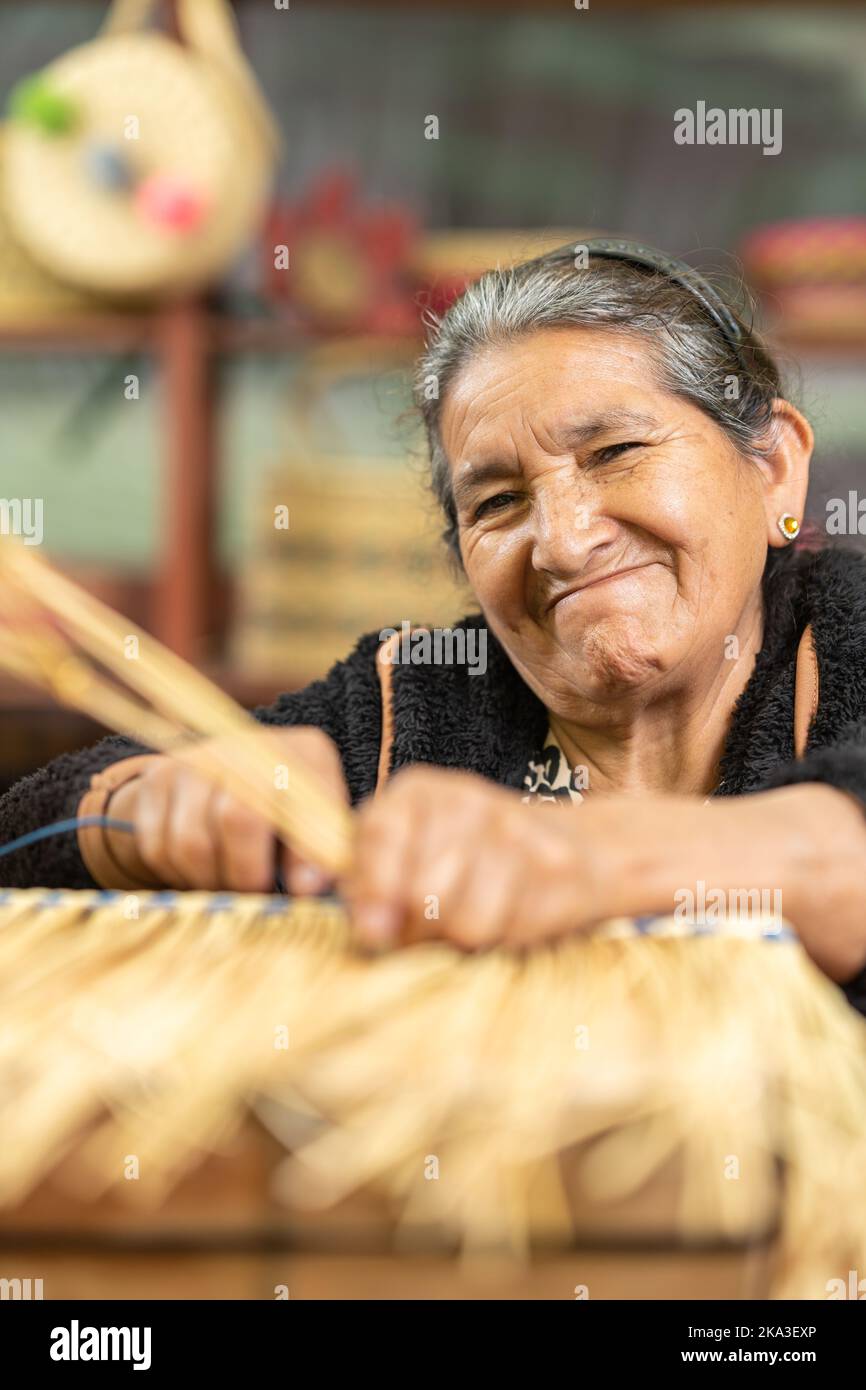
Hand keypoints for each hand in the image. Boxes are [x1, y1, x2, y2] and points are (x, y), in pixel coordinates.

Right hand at [105, 727, 348, 891]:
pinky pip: (156, 846)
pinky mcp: (157, 778)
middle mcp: (241, 747)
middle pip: (232, 821)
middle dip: (243, 877)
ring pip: (188, 843)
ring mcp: (194, 760)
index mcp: (296, 754)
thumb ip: (320, 854)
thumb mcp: (323, 824)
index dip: (283, 860)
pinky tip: (201, 873)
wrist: (243, 775)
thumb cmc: (295, 807)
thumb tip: (304, 887)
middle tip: (253, 896)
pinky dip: (176, 874)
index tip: (292, 892)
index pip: (284, 806)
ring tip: (229, 886)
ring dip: (207, 881)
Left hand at [343, 765, 608, 949]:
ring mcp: (510, 828)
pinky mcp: (550, 864)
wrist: (583, 848)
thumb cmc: (475, 865)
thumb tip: (370, 930)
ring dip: (462, 941)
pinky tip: (509, 918)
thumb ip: (373, 887)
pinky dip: (500, 940)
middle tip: (434, 930)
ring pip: (462, 921)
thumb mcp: (411, 860)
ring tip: (473, 923)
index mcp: (415, 792)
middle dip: (420, 930)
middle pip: (420, 892)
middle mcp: (462, 798)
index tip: (375, 930)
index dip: (374, 892)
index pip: (379, 836)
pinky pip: (505, 929)